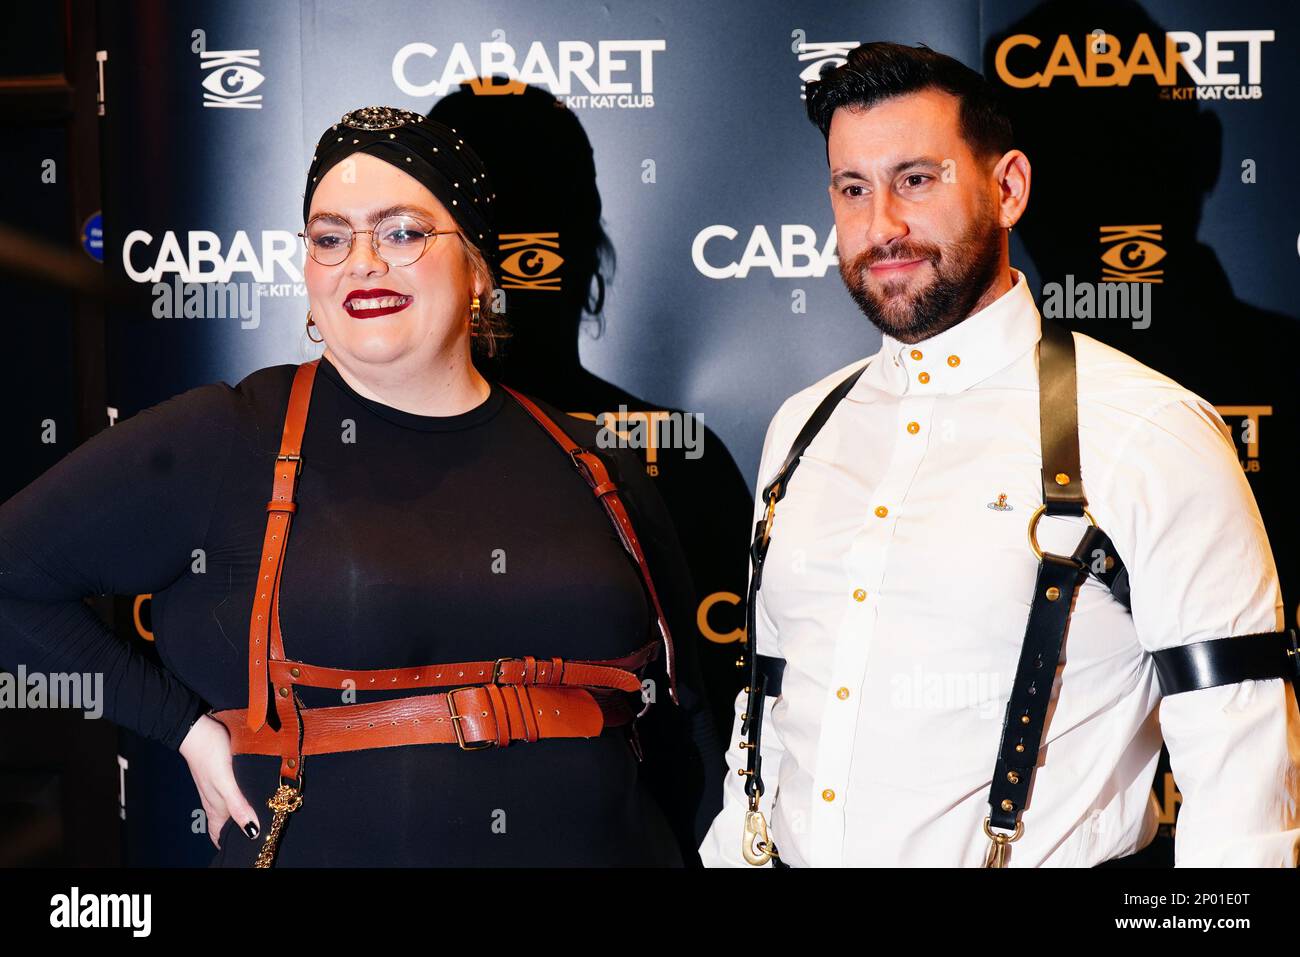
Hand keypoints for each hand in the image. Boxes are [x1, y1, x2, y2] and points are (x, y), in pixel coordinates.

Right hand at [179, 713, 260, 848]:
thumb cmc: (209, 754)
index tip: (249, 849)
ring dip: (247, 812)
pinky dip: (246, 796)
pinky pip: (236, 792)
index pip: (220, 836)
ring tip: (268, 814)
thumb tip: (252, 832)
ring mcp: (220, 787)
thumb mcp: (226, 783)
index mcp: (216, 808)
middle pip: (229, 823)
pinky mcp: (225, 774)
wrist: (197, 728)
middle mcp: (217, 801)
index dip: (232, 844)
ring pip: (233, 807)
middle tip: (266, 833)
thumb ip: (238, 806)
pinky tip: (258, 792)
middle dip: (243, 830)